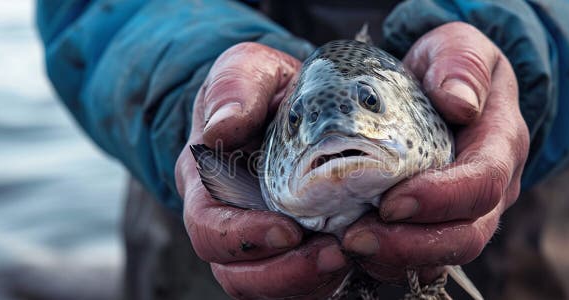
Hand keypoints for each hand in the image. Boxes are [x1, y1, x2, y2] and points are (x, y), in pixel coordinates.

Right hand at [175, 43, 349, 298]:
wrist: (298, 104)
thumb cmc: (268, 89)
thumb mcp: (249, 70)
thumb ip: (232, 88)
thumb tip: (221, 127)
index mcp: (208, 182)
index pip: (208, 227)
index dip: (242, 237)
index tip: (287, 230)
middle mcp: (231, 220)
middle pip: (237, 272)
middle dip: (284, 271)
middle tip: (334, 255)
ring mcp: (265, 240)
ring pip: (273, 285)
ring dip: (310, 279)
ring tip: (352, 255)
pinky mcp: (300, 249)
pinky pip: (307, 281)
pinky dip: (330, 276)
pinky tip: (360, 255)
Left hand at [343, 22, 529, 281]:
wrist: (445, 89)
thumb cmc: (450, 66)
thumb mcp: (458, 46)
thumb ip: (461, 64)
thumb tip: (459, 101)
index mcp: (500, 143)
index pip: (483, 183)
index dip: (440, 198)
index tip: (392, 202)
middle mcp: (492, 189)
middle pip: (466, 236)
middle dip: (411, 245)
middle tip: (354, 238)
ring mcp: (466, 213)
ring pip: (441, 255)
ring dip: (392, 258)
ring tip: (344, 245)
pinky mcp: (437, 225)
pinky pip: (417, 256)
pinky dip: (384, 260)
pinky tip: (347, 248)